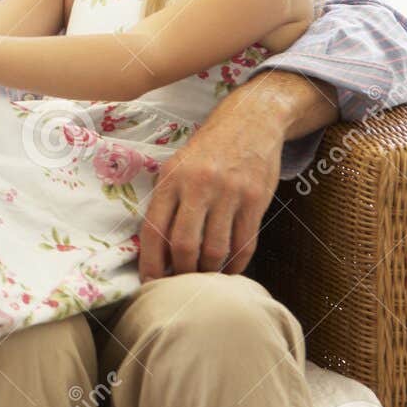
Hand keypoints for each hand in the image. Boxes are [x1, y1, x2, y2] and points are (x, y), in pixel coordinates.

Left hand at [140, 103, 282, 281]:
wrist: (250, 122)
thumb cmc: (207, 150)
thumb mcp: (176, 166)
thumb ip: (166, 201)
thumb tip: (156, 249)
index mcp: (171, 179)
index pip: (154, 230)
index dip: (151, 263)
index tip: (150, 283)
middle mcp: (197, 186)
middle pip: (184, 245)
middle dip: (182, 272)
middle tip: (182, 285)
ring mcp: (229, 193)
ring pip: (215, 249)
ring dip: (209, 271)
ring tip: (205, 279)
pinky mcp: (255, 200)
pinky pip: (244, 243)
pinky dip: (236, 263)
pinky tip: (229, 269)